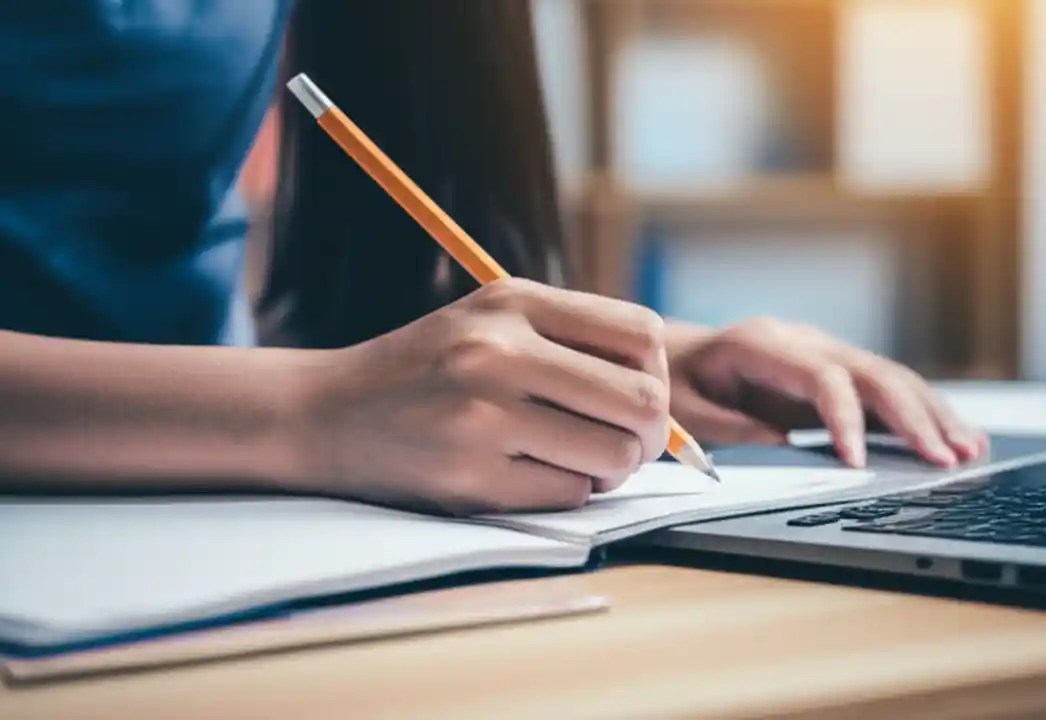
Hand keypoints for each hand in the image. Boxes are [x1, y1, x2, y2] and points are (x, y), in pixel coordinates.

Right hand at [296, 279, 670, 514]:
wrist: (325, 412)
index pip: (642, 335)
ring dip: (608, 470)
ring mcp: (483, 415)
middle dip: (647, 436)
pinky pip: (569, 494)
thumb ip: (571, 339)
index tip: (633, 396)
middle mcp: (499, 350)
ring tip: (574, 460)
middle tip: (621, 444)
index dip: (656, 374)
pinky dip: (565, 492)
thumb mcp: (491, 320)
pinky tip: (528, 474)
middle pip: (642, 402)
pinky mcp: (470, 475)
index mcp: (514, 300)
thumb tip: (662, 395)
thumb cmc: (427, 370)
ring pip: (614, 456)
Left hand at [666, 319, 987, 467]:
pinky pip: (889, 390)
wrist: (675, 356)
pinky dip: (924, 414)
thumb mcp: (688, 410)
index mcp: (765, 345)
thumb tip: (785, 445)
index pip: (823, 378)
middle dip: (912, 420)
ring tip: (969, 451)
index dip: (846, 420)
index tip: (859, 463)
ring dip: (933, 416)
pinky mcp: (840, 372)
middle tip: (945, 461)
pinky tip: (957, 437)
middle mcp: (806, 342)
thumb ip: (732, 427)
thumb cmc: (679, 385)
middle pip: (872, 375)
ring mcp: (827, 352)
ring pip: (893, 379)